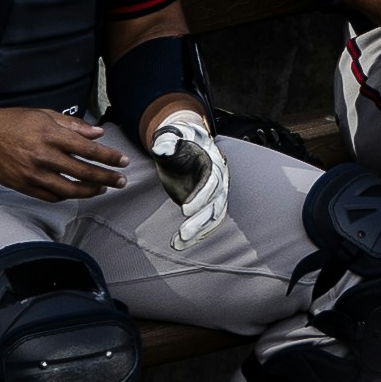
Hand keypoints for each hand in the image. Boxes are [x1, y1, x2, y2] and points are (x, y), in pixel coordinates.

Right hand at [0, 106, 126, 201]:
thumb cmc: (13, 122)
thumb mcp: (44, 115)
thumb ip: (73, 125)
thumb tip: (98, 133)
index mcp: (50, 134)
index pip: (88, 149)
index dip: (109, 157)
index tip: (123, 161)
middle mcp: (44, 155)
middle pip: (83, 172)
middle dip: (106, 178)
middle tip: (121, 181)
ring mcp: (33, 173)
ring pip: (69, 189)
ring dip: (90, 191)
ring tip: (102, 189)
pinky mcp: (24, 186)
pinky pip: (51, 196)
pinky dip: (66, 196)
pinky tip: (76, 193)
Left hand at [147, 112, 230, 250]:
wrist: (184, 143)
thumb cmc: (177, 140)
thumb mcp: (170, 137)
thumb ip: (166, 142)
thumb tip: (161, 148)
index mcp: (212, 162)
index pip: (212, 183)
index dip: (200, 197)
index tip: (184, 210)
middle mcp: (219, 179)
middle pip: (215, 203)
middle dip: (200, 220)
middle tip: (183, 233)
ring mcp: (215, 193)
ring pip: (213, 216)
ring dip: (198, 232)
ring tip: (178, 243)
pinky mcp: (208, 203)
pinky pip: (207, 221)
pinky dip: (196, 234)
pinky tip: (180, 244)